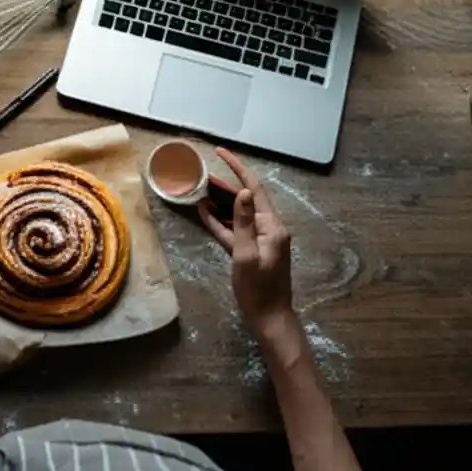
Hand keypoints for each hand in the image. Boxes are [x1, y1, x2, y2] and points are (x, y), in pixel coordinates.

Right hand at [197, 147, 295, 338]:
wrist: (270, 318)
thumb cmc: (258, 290)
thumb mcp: (246, 255)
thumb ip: (243, 223)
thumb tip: (242, 193)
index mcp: (272, 227)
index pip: (255, 189)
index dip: (238, 168)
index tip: (220, 152)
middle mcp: (270, 229)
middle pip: (246, 199)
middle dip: (225, 184)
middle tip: (201, 171)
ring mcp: (262, 240)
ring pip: (239, 214)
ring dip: (220, 202)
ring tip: (199, 189)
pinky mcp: (253, 251)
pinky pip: (236, 231)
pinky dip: (222, 223)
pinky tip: (205, 214)